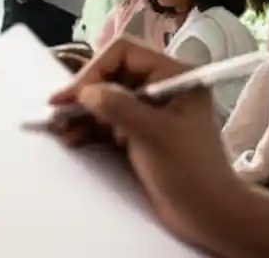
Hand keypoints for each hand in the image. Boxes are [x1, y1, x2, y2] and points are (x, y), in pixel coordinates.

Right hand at [49, 38, 242, 247]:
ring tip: (59, 126)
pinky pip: (113, 122)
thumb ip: (117, 107)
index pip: (126, 54)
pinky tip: (73, 137)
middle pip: (115, 75)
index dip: (96, 70)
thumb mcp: (152, 134)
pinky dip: (93, 128)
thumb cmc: (190, 170)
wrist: (211, 215)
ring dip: (85, 112)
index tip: (73, 95)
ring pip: (111, 99)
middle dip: (86, 91)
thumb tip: (86, 91)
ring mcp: (154, 111)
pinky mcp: (145, 134)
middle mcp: (164, 87)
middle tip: (57, 109)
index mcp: (176, 75)